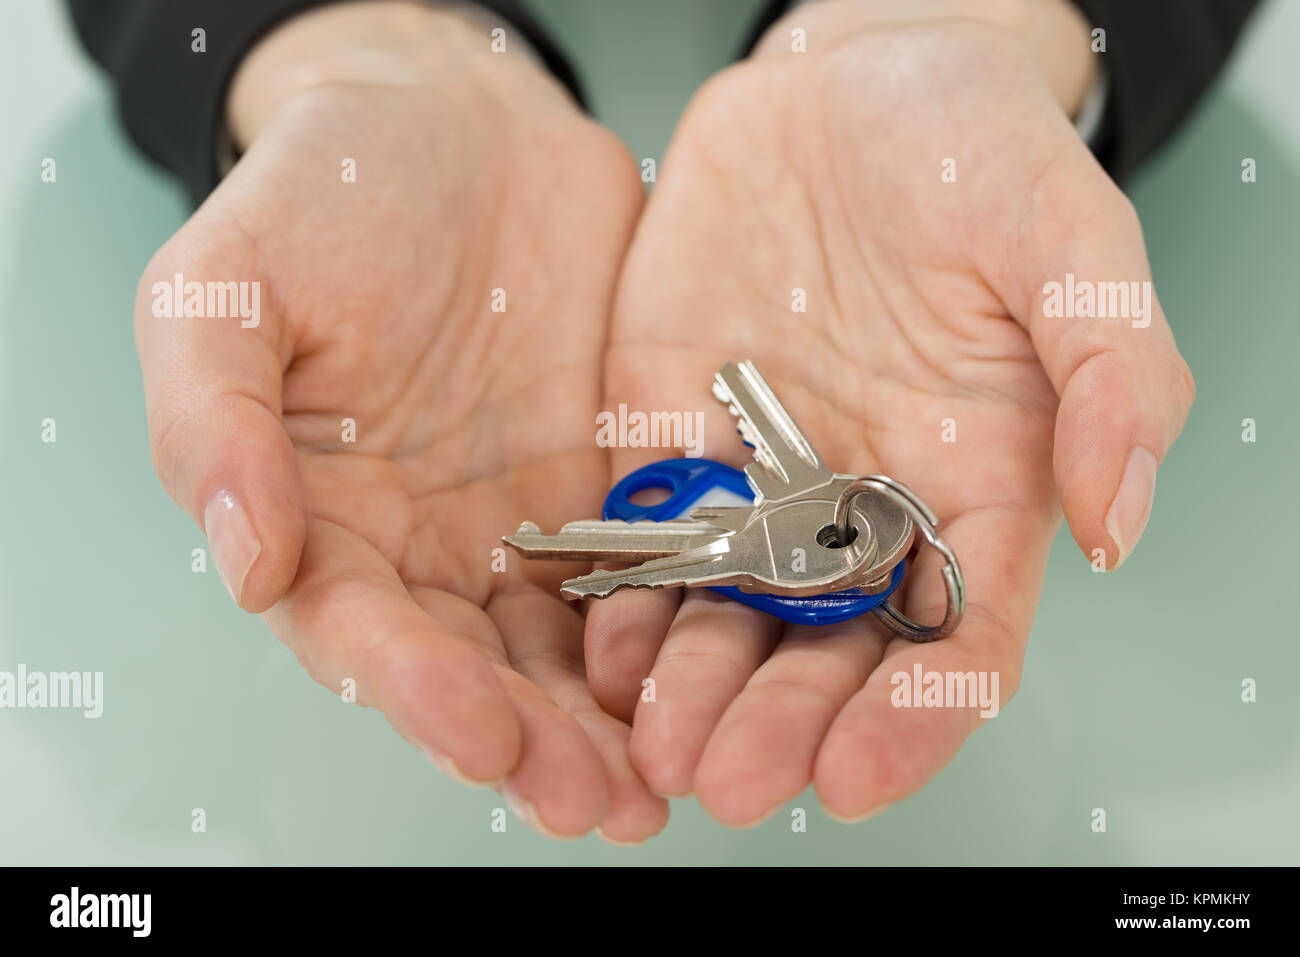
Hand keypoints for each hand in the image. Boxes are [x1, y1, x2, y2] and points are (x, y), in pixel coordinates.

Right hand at [135, 2, 665, 840]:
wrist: (457, 123)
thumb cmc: (328, 192)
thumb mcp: (229, 286)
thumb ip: (215, 421)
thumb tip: (242, 563)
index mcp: (326, 516)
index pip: (363, 630)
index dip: (417, 691)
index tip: (482, 737)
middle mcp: (428, 542)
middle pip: (475, 667)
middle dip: (533, 741)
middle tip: (595, 799)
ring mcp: (526, 521)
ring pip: (566, 647)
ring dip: (611, 722)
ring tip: (664, 781)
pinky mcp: (612, 486)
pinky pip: (648, 573)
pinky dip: (678, 632)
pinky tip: (718, 676)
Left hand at [585, 0, 1193, 824]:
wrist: (844, 86)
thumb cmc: (970, 151)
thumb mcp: (1068, 241)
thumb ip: (1110, 374)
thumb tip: (1121, 520)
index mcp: (973, 485)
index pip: (957, 633)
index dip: (915, 713)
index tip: (862, 772)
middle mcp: (861, 504)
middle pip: (827, 647)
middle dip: (783, 722)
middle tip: (736, 778)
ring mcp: (761, 477)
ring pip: (728, 613)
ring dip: (693, 686)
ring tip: (658, 744)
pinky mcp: (674, 433)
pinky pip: (645, 534)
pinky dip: (624, 596)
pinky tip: (601, 648)